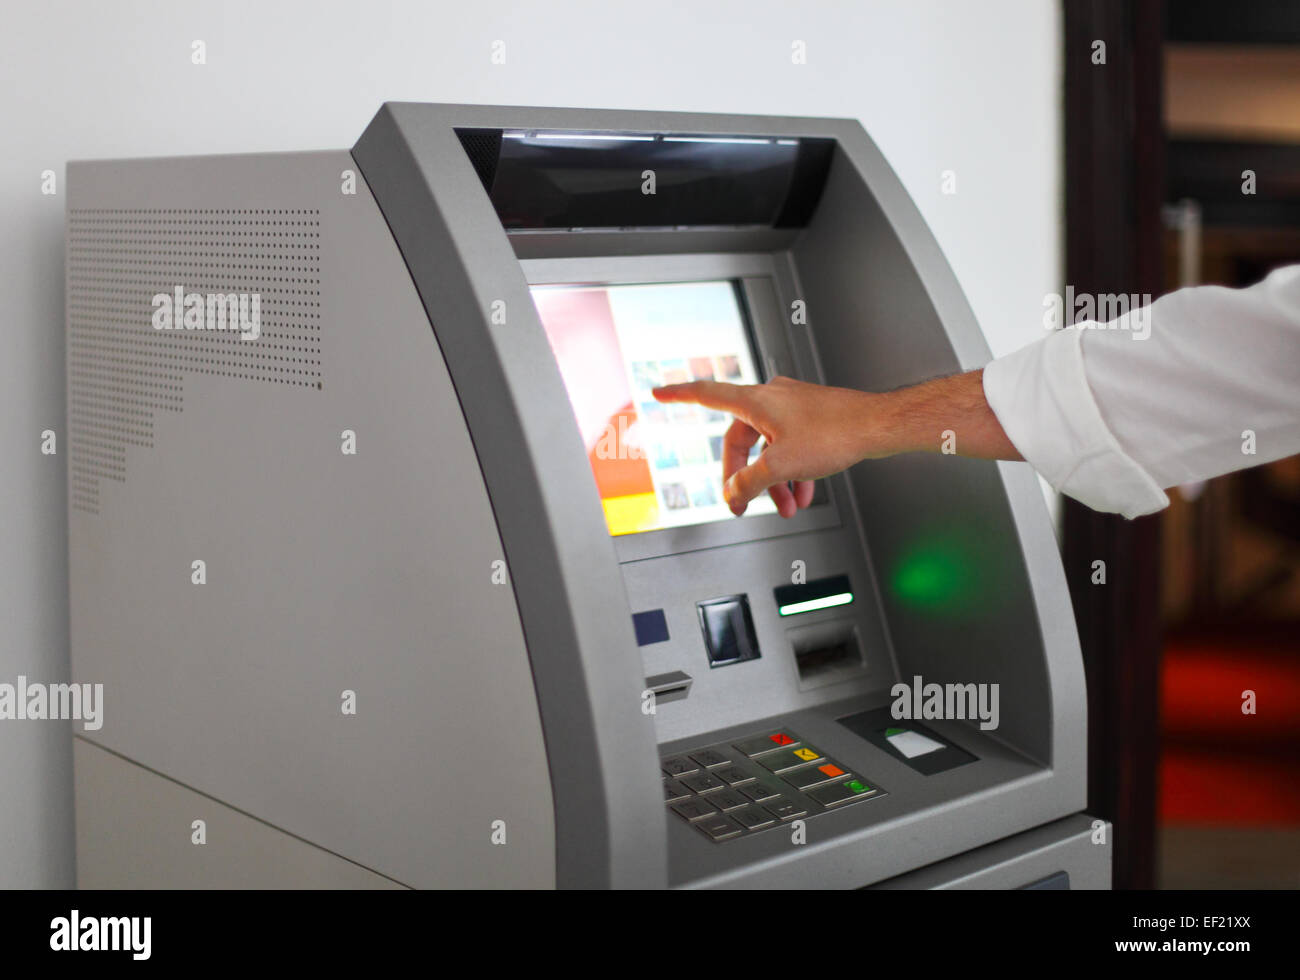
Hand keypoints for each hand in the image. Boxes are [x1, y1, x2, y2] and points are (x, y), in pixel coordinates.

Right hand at [652, 370, 1019, 517]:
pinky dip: (792, 471)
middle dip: (745, 476)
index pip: (707, 394)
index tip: (658, 392)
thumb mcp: (782, 465)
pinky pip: (790, 446)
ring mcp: (793, 407)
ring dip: (774, 480)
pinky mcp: (812, 417)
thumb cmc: (836, 434)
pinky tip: (805, 493)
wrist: (879, 426)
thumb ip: (750, 481)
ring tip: (787, 507)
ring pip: (769, 447)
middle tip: (745, 504)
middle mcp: (772, 398)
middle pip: (741, 440)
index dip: (680, 396)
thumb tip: (733, 494)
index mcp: (756, 401)